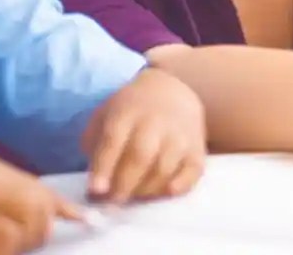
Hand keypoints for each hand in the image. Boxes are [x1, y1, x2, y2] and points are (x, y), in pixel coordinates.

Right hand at [0, 155, 79, 254]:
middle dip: (38, 233)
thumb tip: (37, 216)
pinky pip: (7, 241)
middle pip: (41, 206)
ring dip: (18, 246)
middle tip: (14, 248)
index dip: (62, 208)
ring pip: (30, 224)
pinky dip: (2, 254)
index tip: (82, 220)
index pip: (39, 188)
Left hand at [82, 67, 206, 202]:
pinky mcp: (197, 148)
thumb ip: (95, 145)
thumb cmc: (132, 110)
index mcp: (127, 112)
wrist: (173, 90)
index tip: (95, 191)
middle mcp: (155, 121)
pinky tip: (167, 191)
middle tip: (114, 201)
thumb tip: (94, 185)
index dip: (104, 167)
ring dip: (147, 189)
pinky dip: (180, 185)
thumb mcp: (106, 115)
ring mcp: (179, 134)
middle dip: (124, 184)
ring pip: (164, 168)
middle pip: (141, 156)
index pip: (113, 140)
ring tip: (135, 195)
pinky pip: (192, 172)